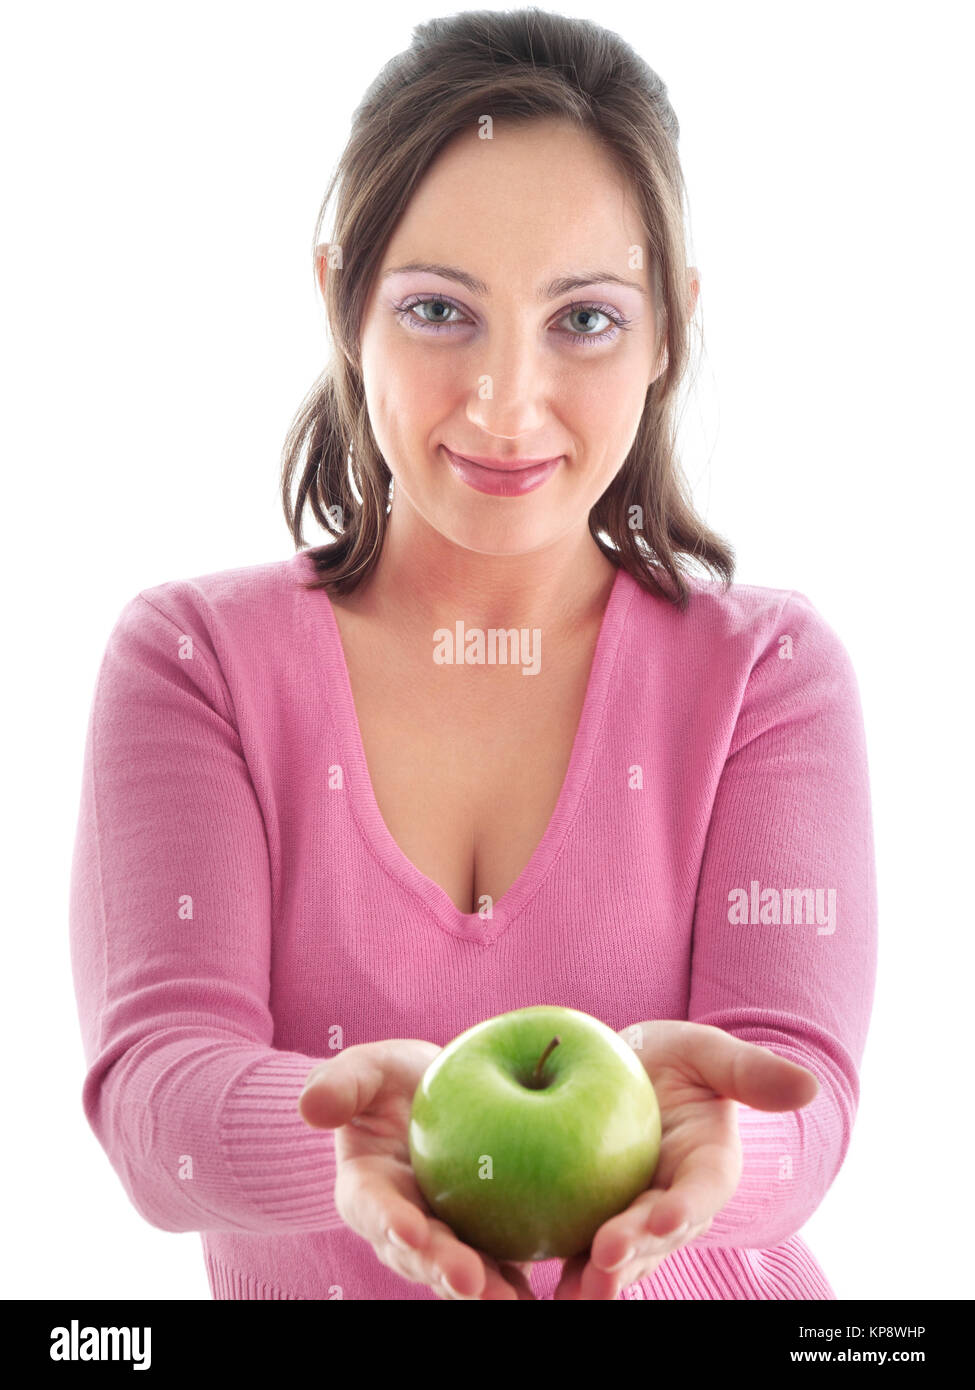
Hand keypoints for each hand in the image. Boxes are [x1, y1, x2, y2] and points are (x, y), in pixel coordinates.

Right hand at [299, 1039, 535, 1299]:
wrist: (440, 1098)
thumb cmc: (394, 1083)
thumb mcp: (367, 1070)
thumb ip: (343, 1084)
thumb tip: (310, 1108)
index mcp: (367, 1191)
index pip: (372, 1210)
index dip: (388, 1222)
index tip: (409, 1229)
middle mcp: (405, 1228)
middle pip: (420, 1256)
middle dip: (441, 1269)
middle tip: (467, 1279)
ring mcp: (447, 1240)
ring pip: (462, 1272)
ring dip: (484, 1288)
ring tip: (508, 1298)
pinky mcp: (488, 1243)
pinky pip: (505, 1265)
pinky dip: (520, 1279)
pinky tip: (547, 1288)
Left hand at [552, 1021, 819, 1299]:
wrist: (636, 1075)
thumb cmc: (679, 1061)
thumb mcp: (710, 1053)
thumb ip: (750, 1071)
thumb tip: (807, 1085)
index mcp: (709, 1166)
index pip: (701, 1191)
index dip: (685, 1207)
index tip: (666, 1216)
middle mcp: (675, 1202)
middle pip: (657, 1235)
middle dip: (635, 1251)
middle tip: (606, 1259)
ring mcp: (637, 1217)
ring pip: (623, 1254)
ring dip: (600, 1275)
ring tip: (573, 1290)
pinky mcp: (598, 1219)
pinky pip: (583, 1247)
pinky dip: (567, 1266)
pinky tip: (543, 1281)